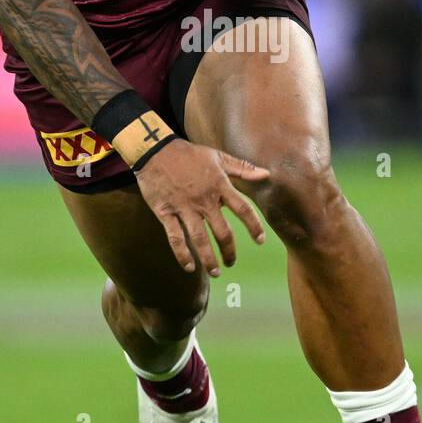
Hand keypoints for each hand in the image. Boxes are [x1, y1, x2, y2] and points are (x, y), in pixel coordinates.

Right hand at [135, 138, 268, 275]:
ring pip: (199, 239)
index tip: (260, 240)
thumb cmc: (189, 154)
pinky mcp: (165, 212)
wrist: (155, 150)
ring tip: (215, 272)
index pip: (242, 209)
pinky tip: (189, 267)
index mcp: (219, 185)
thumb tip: (266, 174)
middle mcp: (204, 199)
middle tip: (231, 262)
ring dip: (208, 259)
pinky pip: (175, 237)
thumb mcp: (218, 156)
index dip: (254, 226)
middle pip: (222, 231)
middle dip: (229, 251)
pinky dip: (182, 254)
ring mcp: (184, 207)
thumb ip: (242, 168)